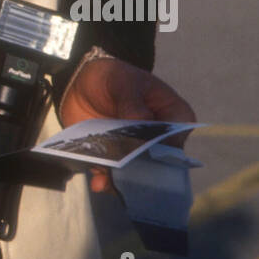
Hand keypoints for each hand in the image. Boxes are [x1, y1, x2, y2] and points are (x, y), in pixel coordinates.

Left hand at [59, 57, 196, 193]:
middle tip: (124, 172)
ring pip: (136, 173)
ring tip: (107, 180)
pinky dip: (107, 180)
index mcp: (173, 115)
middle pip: (157, 162)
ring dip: (123, 179)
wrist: (81, 82)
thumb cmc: (113, 77)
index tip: (146, 154)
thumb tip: (141, 120)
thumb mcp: (122, 82)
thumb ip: (131, 101)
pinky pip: (115, 176)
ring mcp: (137, 152)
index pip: (176, 139)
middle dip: (141, 171)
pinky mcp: (115, 159)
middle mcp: (159, 139)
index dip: (163, 150)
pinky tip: (99, 181)